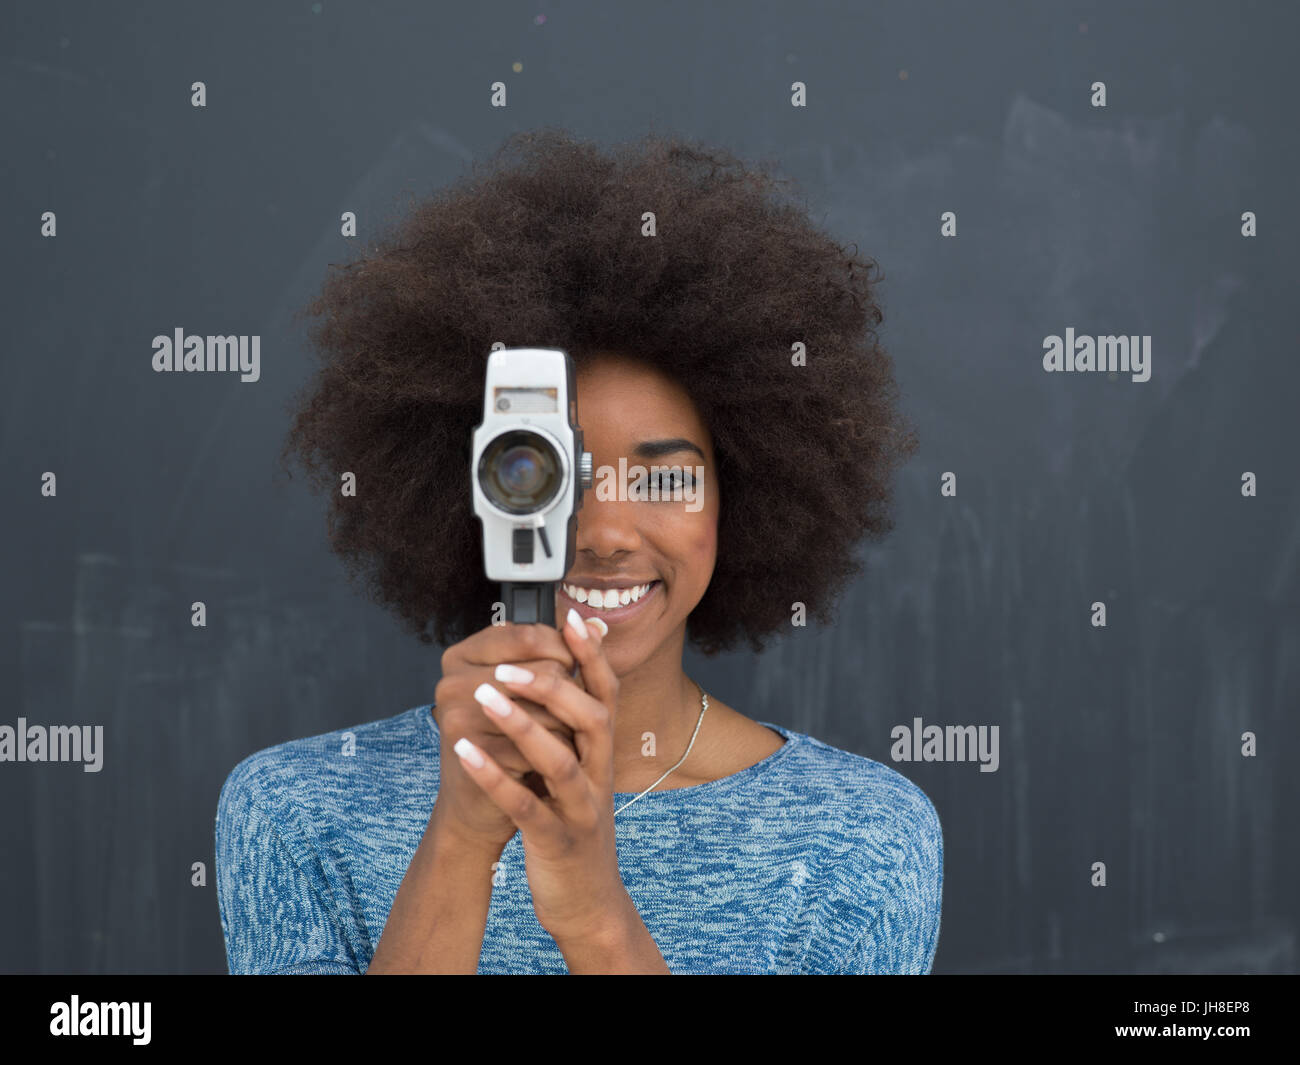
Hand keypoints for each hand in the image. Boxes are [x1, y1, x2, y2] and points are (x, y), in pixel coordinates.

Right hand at [432, 620, 584, 852]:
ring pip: (546, 709)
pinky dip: (552, 758)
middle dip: (568, 697)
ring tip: (556, 744)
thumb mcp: (529, 695)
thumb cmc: (505, 742)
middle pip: (543, 670)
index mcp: (463, 655)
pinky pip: (536, 746)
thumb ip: (560, 656)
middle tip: (563, 719)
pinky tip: (544, 768)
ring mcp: (458, 714)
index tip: (571, 671)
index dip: (564, 651)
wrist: (477, 804)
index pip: (529, 634)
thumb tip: (599, 627)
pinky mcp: (473, 751)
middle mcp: (453, 680)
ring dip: (565, 730)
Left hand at [451, 607, 629, 944]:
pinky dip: (496, 777)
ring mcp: (581, 810)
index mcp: (603, 754)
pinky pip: (527, 806)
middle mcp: (600, 776)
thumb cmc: (575, 825)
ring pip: (560, 760)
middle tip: (508, 665)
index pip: (606, 693)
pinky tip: (464, 752)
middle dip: (551, 685)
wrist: (588, 901)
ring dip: (523, 725)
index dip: (593, 655)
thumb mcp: (583, 773)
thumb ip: (574, 728)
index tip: (572, 616)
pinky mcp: (557, 842)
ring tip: (486, 695)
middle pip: (591, 717)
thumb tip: (557, 674)